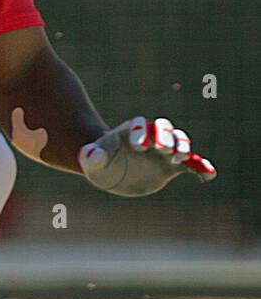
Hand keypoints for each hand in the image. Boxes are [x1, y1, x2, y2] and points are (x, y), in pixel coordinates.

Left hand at [79, 116, 216, 197]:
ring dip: (183, 147)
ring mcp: (162, 151)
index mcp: (129, 132)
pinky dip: (200, 166)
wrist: (110, 171)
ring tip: (182, 157)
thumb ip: (91, 156)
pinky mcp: (171, 166)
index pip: (138, 124)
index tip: (139, 146)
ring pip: (179, 141)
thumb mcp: (90, 161)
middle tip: (164, 149)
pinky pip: (190, 164)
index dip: (141, 132)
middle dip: (166, 136)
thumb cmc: (98, 161)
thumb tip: (92, 153)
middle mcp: (150, 138)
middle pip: (163, 129)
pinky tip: (208, 174)